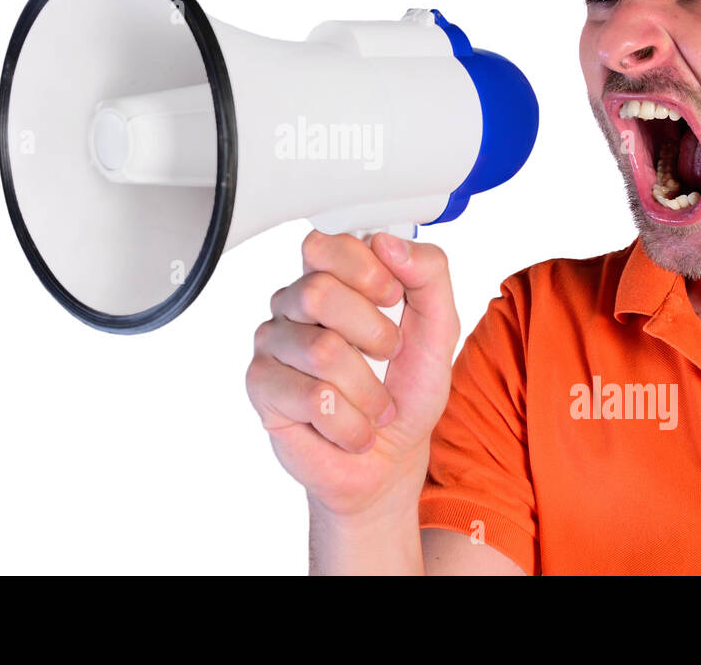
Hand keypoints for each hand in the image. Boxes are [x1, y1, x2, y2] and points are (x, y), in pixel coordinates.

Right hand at [246, 229, 460, 518]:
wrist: (389, 460)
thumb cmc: (406, 392)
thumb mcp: (438, 330)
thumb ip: (428, 275)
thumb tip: (387, 242)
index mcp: (330, 278)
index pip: (326, 246)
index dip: (367, 271)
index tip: (393, 298)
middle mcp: (293, 304)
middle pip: (319, 292)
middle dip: (373, 333)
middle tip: (386, 358)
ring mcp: (272, 344)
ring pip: (322, 351)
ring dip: (368, 391)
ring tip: (373, 406)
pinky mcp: (262, 387)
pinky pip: (313, 397)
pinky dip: (350, 423)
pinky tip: (349, 428)